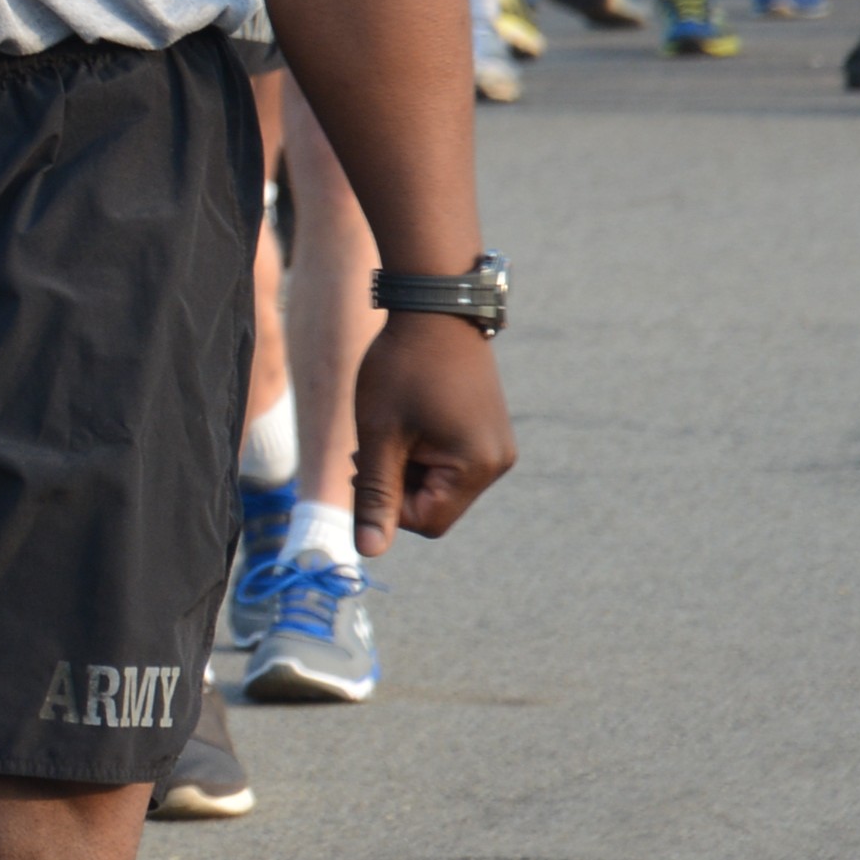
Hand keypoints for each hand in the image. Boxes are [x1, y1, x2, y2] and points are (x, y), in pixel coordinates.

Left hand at [349, 311, 514, 555]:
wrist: (433, 308)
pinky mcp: (487, 431)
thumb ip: (375, 494)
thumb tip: (368, 552)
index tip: (363, 467)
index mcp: (476, 467)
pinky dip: (421, 451)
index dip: (386, 506)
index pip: (426, 522)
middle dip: (396, 483)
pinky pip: (450, 462)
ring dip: (406, 466)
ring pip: (439, 484)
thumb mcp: (379, 435)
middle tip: (372, 443)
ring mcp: (496, 446)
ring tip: (391, 425)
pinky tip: (408, 420)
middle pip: (434, 506)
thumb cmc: (401, 368)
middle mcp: (497, 462)